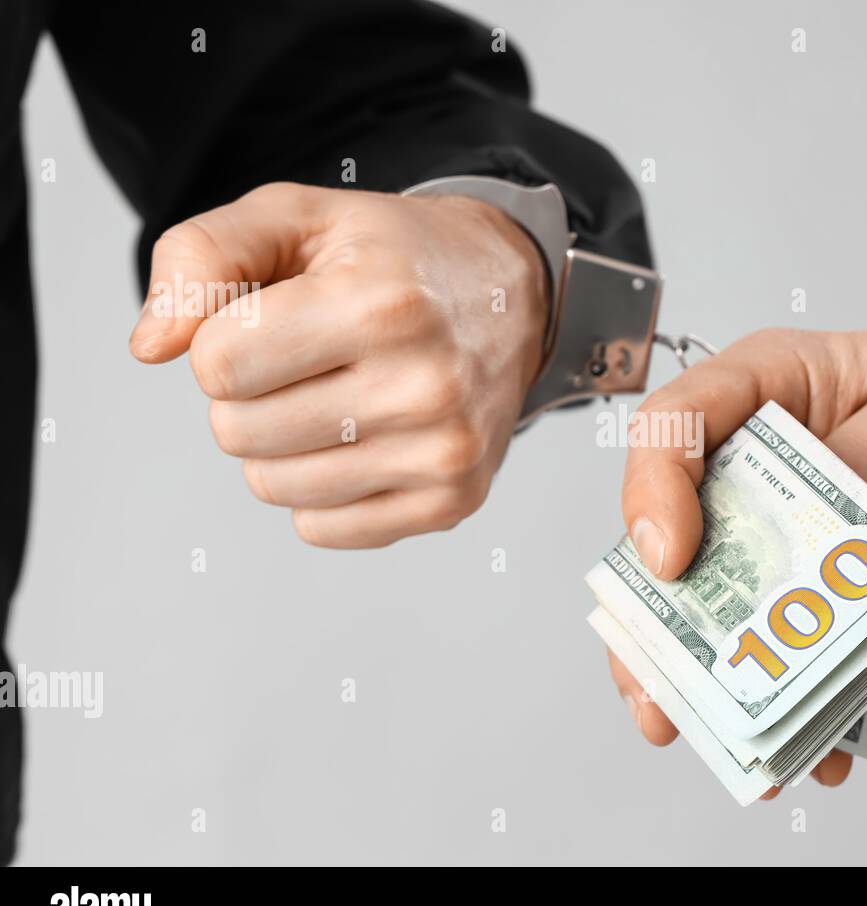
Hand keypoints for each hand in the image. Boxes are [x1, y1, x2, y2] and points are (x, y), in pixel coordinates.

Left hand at [129, 183, 547, 546]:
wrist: (514, 299)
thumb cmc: (395, 257)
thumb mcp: (298, 217)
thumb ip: (202, 256)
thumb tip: (152, 347)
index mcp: (382, 303)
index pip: (217, 364)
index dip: (224, 338)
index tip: (275, 316)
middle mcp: (425, 385)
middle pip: (237, 432)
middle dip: (248, 393)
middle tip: (308, 358)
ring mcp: (444, 452)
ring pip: (273, 486)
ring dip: (280, 443)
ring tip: (337, 396)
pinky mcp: (453, 501)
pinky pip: (321, 527)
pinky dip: (321, 489)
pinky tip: (365, 439)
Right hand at [608, 322, 866, 793]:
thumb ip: (860, 470)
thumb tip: (805, 541)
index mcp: (763, 387)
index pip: (673, 424)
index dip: (651, 493)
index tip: (670, 563)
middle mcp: (752, 457)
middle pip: (671, 537)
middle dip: (658, 625)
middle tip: (660, 696)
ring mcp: (778, 525)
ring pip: (721, 607)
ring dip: (717, 681)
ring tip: (728, 742)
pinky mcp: (815, 579)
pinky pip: (795, 645)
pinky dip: (806, 700)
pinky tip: (822, 748)